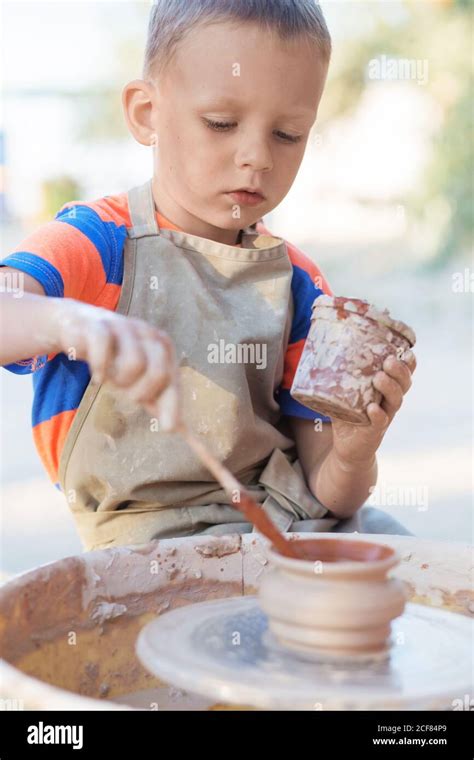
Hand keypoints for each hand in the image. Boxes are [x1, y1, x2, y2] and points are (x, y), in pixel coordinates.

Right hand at [55, 299, 180, 428]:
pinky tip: (97, 376)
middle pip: (158, 372)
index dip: (171, 405)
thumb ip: (156, 400)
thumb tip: (178, 428)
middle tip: (127, 394)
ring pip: (134, 362)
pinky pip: (104, 348)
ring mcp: (122, 327)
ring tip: (110, 379)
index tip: (167, 428)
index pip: (172, 380)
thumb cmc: (113, 355)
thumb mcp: (137, 378)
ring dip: (120, 380)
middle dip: (142, 392)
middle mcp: (146, 333)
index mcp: (162, 346)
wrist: (75, 325)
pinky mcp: (96, 325)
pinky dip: (100, 367)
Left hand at [331, 350, 416, 467]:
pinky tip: (373, 408)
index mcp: (386, 389)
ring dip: (389, 388)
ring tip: (379, 377)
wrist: (348, 447)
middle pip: (404, 384)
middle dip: (400, 371)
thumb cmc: (348, 414)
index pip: (404, 373)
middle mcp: (389, 401)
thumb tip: (319, 352)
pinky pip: (380, 422)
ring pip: (395, 400)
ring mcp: (385, 416)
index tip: (406, 351)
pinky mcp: (375, 431)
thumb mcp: (345, 393)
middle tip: (388, 361)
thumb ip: (339, 376)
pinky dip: (378, 415)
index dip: (408, 363)